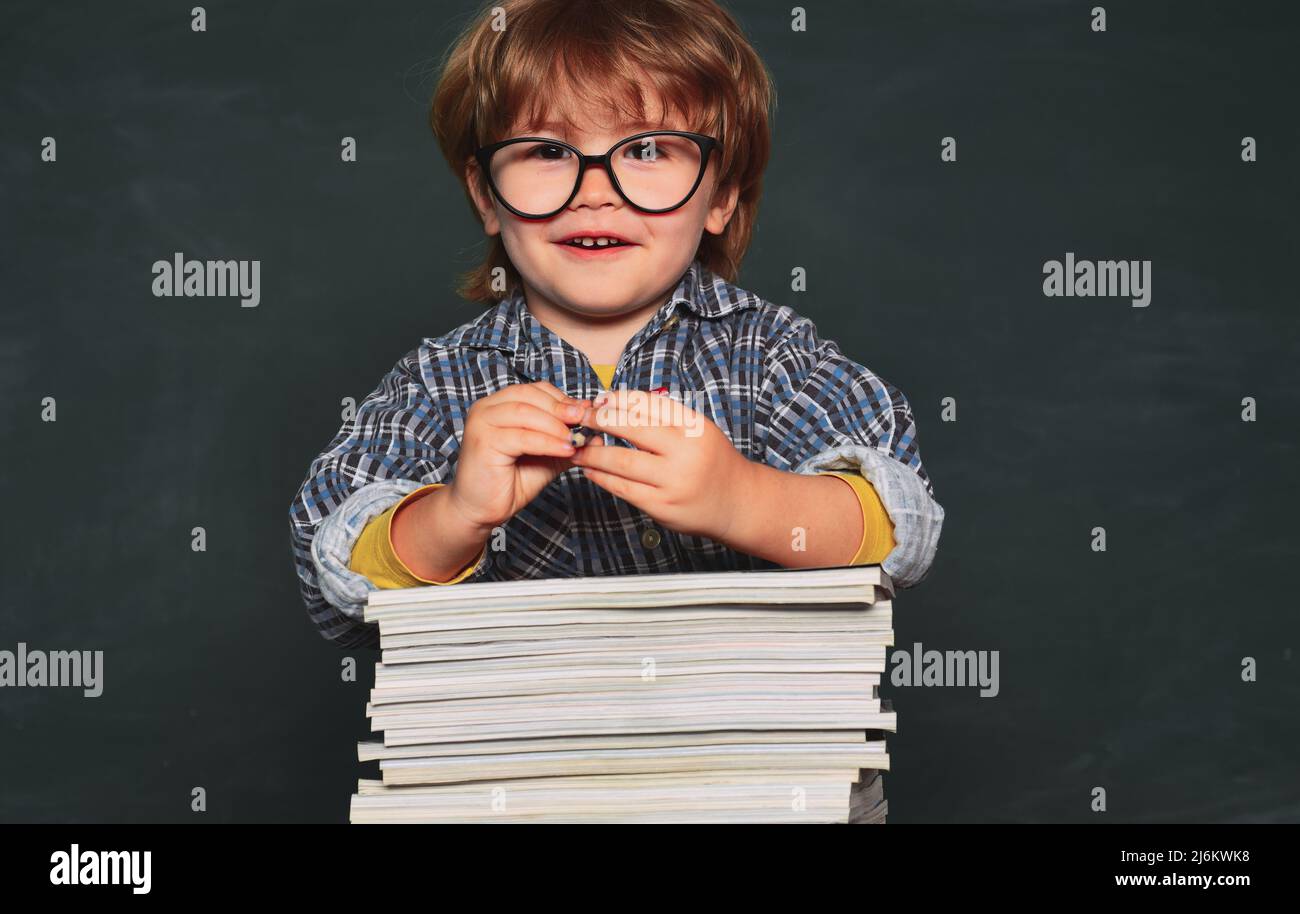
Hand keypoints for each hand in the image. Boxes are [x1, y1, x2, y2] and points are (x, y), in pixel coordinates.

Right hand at [447, 380, 589, 531]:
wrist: (482, 510)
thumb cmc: (511, 482)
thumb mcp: (546, 456)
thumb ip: (566, 440)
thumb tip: (598, 432)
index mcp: (499, 404)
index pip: (535, 390)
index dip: (562, 399)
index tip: (585, 412)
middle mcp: (486, 408)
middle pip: (529, 395)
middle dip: (561, 408)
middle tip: (584, 420)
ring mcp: (481, 423)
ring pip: (525, 413)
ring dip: (555, 425)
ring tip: (575, 439)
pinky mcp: (482, 442)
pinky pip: (522, 437)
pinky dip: (547, 442)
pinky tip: (565, 450)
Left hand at [569, 388, 755, 541]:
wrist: (737, 502)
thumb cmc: (712, 461)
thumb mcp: (699, 430)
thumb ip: (665, 417)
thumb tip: (616, 403)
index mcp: (694, 428)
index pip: (647, 404)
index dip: (618, 400)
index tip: (599, 399)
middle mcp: (685, 453)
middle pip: (631, 429)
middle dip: (599, 420)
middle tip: (579, 417)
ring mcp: (672, 482)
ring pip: (621, 461)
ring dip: (592, 452)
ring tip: (576, 448)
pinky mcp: (661, 506)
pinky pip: (623, 488)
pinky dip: (602, 477)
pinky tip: (590, 469)